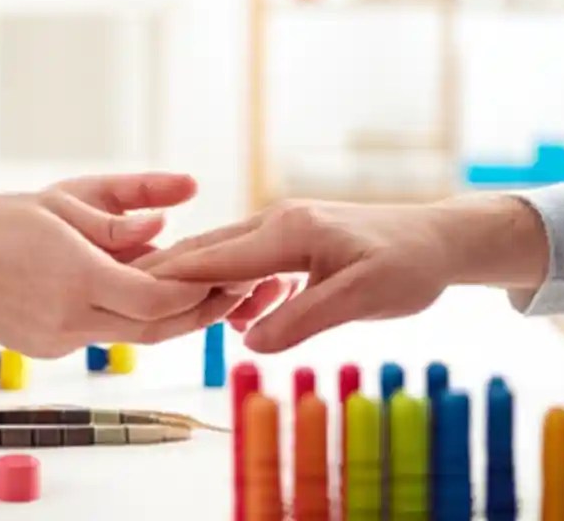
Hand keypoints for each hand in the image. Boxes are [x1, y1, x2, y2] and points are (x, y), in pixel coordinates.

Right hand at [0, 174, 245, 357]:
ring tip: (211, 292)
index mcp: (75, 278)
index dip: (198, 290)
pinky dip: (132, 317)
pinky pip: (105, 334)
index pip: (156, 298)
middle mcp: (70, 318)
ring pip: (134, 335)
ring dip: (172, 316)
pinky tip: (151, 295)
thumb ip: (116, 219)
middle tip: (242, 292)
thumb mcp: (58, 203)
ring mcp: (58, 340)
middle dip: (202, 311)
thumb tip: (165, 226)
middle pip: (156, 328)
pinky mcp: (50, 348)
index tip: (231, 272)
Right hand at [141, 196, 548, 352]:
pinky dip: (231, 287)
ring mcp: (282, 229)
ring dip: (202, 286)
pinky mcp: (291, 240)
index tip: (130, 290)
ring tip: (178, 318)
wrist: (439, 240)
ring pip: (223, 257)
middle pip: (206, 251)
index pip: (213, 257)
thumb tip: (250, 341)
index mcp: (287, 231)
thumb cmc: (406, 265)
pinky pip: (246, 262)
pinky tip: (242, 315)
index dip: (170, 277)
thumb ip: (304, 317)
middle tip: (124, 297)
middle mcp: (276, 222)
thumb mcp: (361, 297)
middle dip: (167, 276)